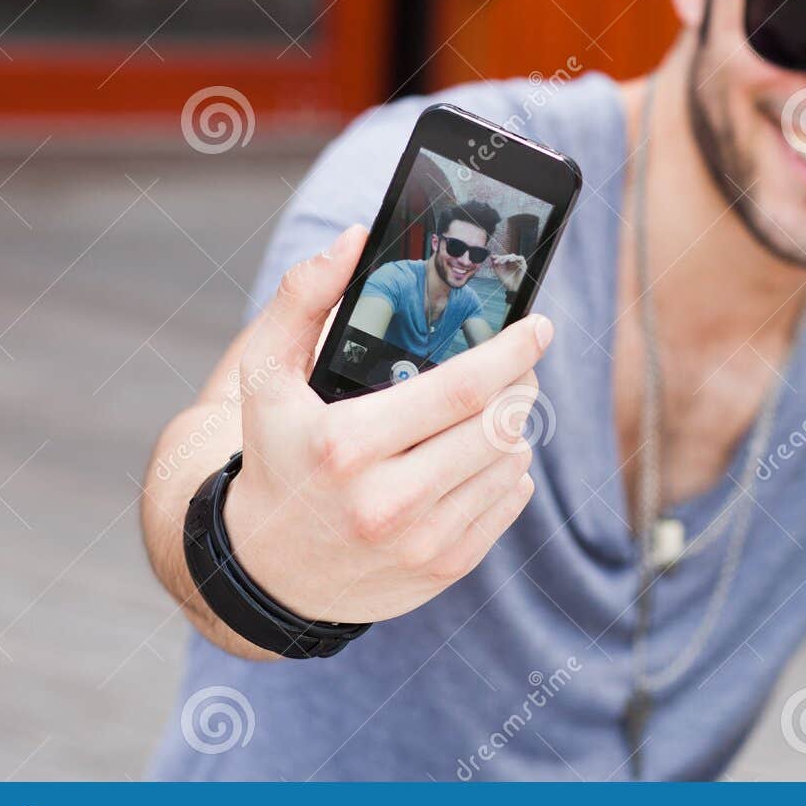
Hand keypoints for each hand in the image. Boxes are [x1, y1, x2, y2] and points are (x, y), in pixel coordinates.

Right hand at [222, 226, 549, 622]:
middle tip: (517, 364)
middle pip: (498, 425)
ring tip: (486, 412)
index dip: (512, 351)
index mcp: (346, 446)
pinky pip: (511, 501)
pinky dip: (507, 470)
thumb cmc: (277, 454)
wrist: (266, 569)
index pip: (461, 389)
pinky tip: (475, 458)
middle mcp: (386, 502)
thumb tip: (355, 237)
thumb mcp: (266, 376)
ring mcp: (420, 542)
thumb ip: (304, 296)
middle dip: (520, 384)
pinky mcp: (444, 567)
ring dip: (512, 426)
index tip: (539, 327)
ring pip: (511, 461)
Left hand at [489, 252, 527, 293]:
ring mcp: (518, 263)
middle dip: (501, 258)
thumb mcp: (498, 272)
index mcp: (507, 264)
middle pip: (507, 256)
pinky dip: (515, 258)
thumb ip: (495, 265)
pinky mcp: (523, 265)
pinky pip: (521, 258)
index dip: (498, 256)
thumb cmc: (506, 281)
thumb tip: (491, 257)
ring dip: (506, 258)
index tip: (492, 257)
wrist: (513, 288)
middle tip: (496, 262)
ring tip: (501, 262)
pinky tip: (510, 260)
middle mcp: (513, 263)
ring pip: (512, 256)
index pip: (502, 257)